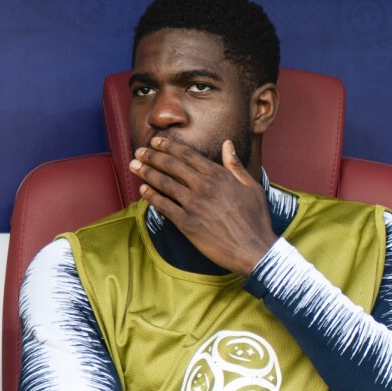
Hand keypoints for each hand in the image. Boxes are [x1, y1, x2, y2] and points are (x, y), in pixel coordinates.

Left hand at [130, 136, 275, 273]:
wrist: (255, 249)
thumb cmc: (256, 219)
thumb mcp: (252, 186)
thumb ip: (235, 165)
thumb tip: (227, 144)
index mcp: (219, 175)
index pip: (188, 155)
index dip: (169, 146)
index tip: (156, 141)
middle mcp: (204, 186)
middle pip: (171, 166)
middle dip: (152, 156)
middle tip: (139, 151)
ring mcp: (194, 205)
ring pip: (164, 183)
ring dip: (147, 173)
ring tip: (134, 166)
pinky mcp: (188, 224)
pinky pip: (164, 207)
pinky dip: (151, 197)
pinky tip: (143, 190)